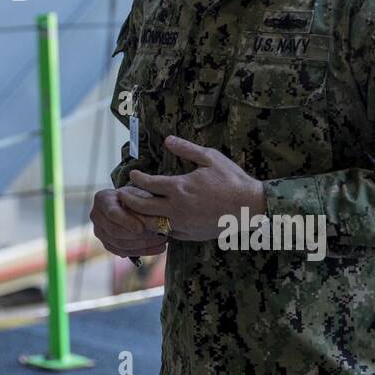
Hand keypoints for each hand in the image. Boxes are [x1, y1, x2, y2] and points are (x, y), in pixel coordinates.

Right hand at [90, 187, 168, 258]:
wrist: (127, 203)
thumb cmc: (134, 195)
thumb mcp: (138, 192)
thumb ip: (143, 199)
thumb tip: (154, 210)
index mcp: (102, 198)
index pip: (112, 212)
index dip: (126, 221)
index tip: (141, 228)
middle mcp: (96, 216)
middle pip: (115, 231)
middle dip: (138, 235)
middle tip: (159, 234)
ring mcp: (100, 232)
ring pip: (120, 244)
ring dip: (143, 245)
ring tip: (162, 240)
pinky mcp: (107, 244)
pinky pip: (124, 252)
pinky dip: (143, 252)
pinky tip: (160, 248)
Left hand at [118, 135, 265, 241]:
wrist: (251, 207)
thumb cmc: (232, 180)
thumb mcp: (210, 158)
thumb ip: (186, 149)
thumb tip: (168, 139)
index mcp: (180, 188)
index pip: (148, 183)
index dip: (137, 178)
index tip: (132, 175)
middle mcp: (177, 208)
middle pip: (142, 206)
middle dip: (129, 199)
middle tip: (123, 194)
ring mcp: (183, 224)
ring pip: (151, 224)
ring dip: (140, 216)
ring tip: (134, 209)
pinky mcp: (190, 235)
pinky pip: (167, 232)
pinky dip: (158, 227)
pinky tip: (156, 221)